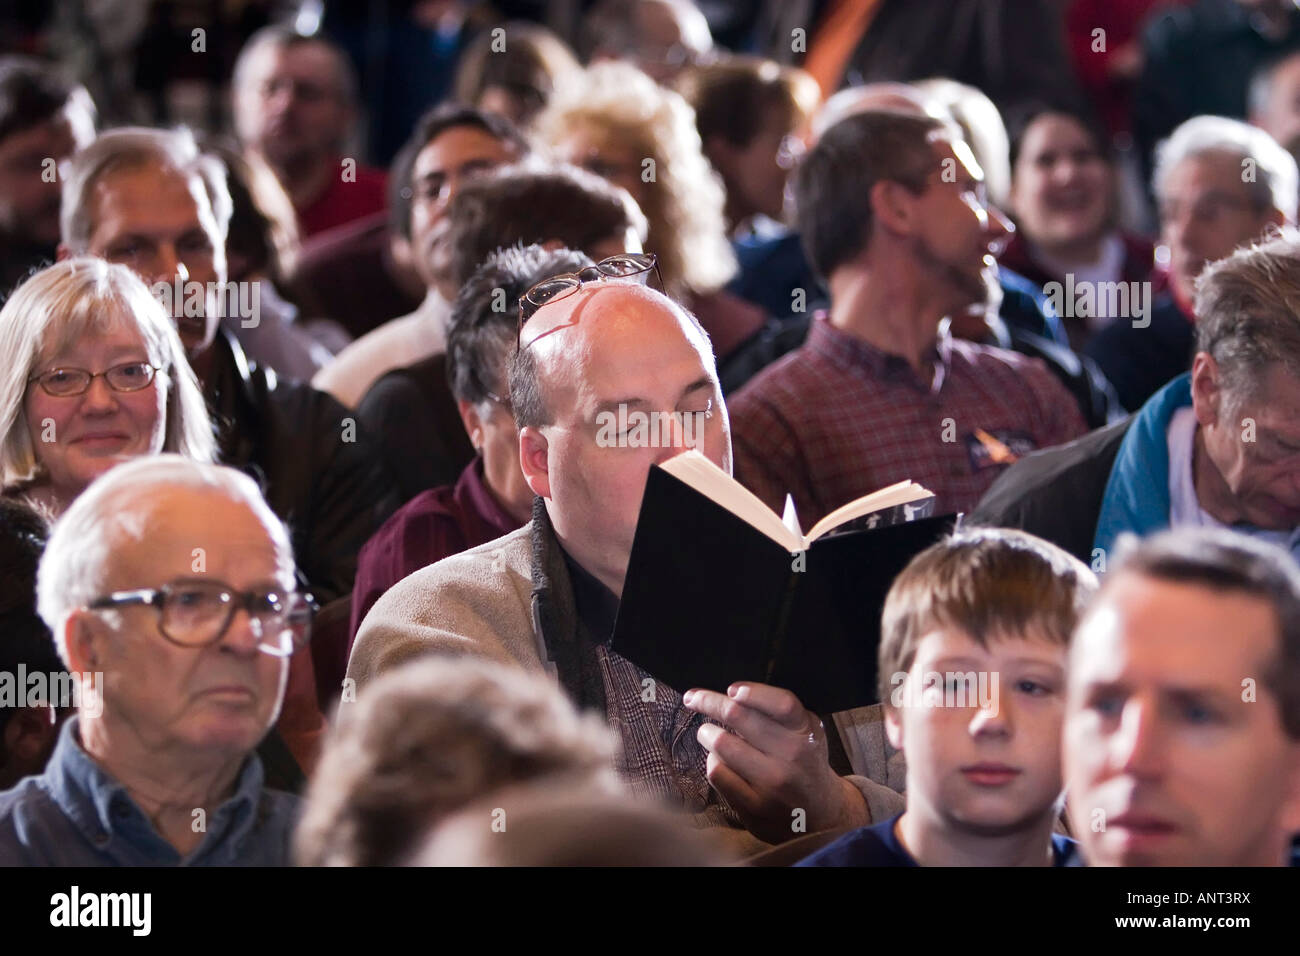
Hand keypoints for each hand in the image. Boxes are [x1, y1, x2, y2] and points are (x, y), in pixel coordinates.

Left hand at [683, 681, 869, 843]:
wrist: (821, 814)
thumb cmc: (805, 762)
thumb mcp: (807, 731)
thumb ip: (780, 711)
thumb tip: (736, 692)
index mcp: (805, 731)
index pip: (781, 704)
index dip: (753, 693)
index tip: (732, 689)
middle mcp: (791, 756)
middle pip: (738, 716)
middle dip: (708, 702)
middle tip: (693, 697)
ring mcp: (772, 783)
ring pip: (721, 743)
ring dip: (707, 732)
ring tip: (707, 732)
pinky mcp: (754, 806)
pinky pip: (717, 772)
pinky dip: (712, 761)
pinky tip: (719, 760)